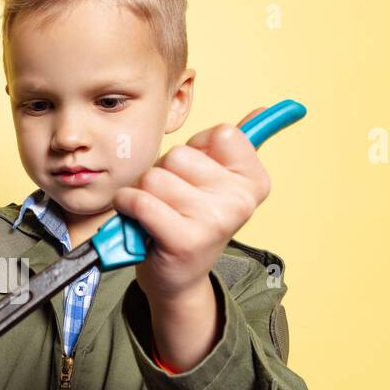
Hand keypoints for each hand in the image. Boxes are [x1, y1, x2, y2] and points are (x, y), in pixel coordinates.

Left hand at [113, 108, 271, 309]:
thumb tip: (262, 109)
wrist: (177, 280)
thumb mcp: (218, 184)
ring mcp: (214, 222)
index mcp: (254, 182)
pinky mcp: (183, 240)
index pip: (221, 133)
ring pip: (155, 177)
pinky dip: (127, 206)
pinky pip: (140, 201)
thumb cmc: (190, 223)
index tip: (197, 175)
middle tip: (173, 203)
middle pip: (179, 154)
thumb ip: (235, 148)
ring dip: (144, 193)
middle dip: (164, 174)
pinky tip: (137, 219)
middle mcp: (241, 201)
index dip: (197, 149)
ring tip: (158, 215)